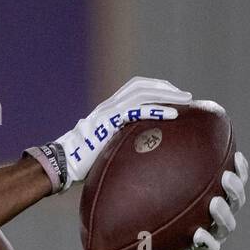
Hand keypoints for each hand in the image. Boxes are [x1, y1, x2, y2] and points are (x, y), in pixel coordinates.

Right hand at [26, 76, 191, 191]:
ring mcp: (108, 112)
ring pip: (141, 93)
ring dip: (166, 95)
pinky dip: (157, 110)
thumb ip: (120, 143)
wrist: (63, 164)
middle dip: (165, 87)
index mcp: (108, 109)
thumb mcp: (105, 148)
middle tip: (186, 96)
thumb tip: (137, 155)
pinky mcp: (108, 123)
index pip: (134, 88)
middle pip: (140, 85)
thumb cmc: (81, 162)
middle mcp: (108, 106)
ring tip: (185, 101)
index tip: (173, 95)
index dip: (155, 88)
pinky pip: (136, 111)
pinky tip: (173, 115)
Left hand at [147, 142, 247, 249]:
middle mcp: (218, 216)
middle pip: (236, 201)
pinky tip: (198, 233)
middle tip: (226, 177)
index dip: (240, 171)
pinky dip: (207, 241)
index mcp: (214, 197)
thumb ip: (166, 164)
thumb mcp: (163, 189)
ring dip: (223, 214)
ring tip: (214, 203)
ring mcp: (213, 235)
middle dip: (235, 188)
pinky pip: (209, 249)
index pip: (235, 182)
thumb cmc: (162, 214)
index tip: (236, 157)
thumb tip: (158, 130)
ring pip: (227, 225)